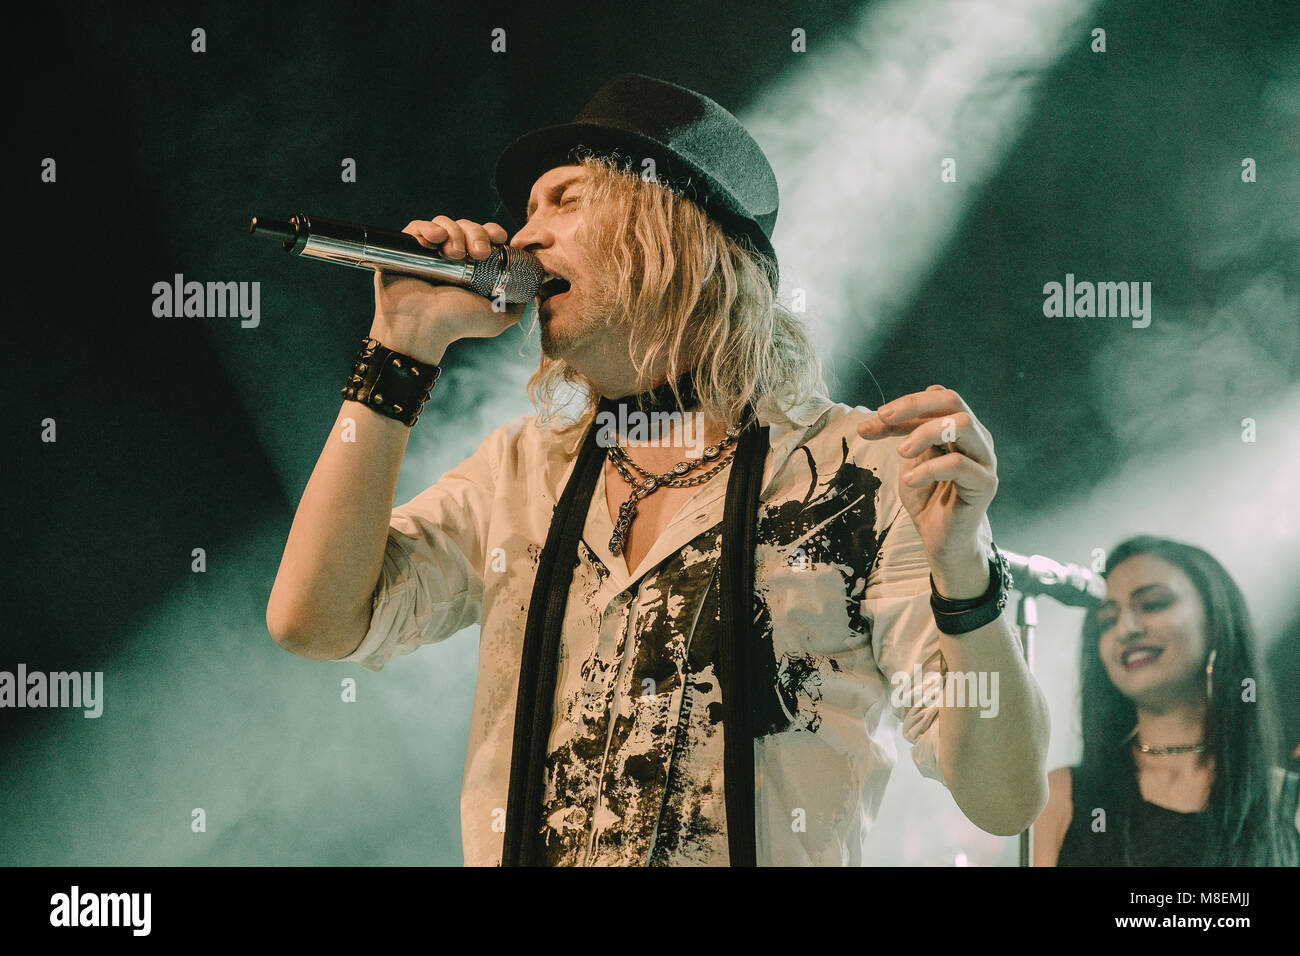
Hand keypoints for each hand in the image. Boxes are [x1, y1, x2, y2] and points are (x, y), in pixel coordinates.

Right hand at [369, 216, 529, 363]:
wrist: (423, 329)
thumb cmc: (458, 325)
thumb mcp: (498, 318)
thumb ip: (517, 304)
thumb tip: (531, 290)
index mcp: (471, 266)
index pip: (484, 235)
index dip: (492, 231)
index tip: (499, 238)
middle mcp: (449, 256)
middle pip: (466, 226)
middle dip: (476, 232)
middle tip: (478, 253)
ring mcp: (426, 251)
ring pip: (444, 223)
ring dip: (455, 232)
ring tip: (454, 254)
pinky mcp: (404, 249)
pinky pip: (416, 227)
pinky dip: (428, 227)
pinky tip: (435, 239)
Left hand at [857, 385, 996, 597]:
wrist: (941, 541)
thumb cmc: (927, 499)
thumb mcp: (909, 462)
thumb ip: (905, 436)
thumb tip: (884, 412)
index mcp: (960, 429)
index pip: (935, 400)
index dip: (902, 406)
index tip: (868, 423)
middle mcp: (977, 438)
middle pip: (953, 401)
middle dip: (914, 405)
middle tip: (883, 418)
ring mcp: (984, 459)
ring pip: (962, 423)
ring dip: (925, 433)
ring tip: (901, 452)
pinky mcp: (985, 484)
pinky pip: (958, 464)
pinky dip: (929, 469)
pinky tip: (910, 481)